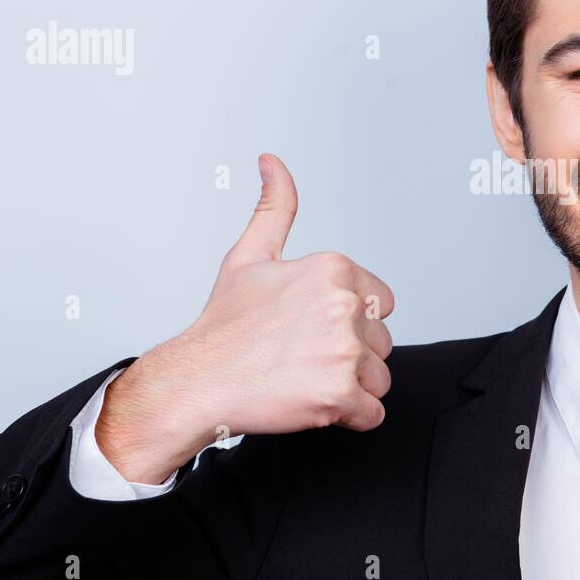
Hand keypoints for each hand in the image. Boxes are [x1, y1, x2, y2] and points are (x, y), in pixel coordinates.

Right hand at [96, 153, 394, 482]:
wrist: (196, 381)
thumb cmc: (224, 326)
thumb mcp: (250, 256)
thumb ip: (275, 208)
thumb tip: (272, 162)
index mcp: (334, 269)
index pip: (383, 305)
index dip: (351, 322)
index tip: (312, 329)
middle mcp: (345, 305)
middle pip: (382, 343)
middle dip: (350, 356)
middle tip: (302, 357)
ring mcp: (343, 351)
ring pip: (380, 379)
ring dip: (350, 388)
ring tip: (304, 379)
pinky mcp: (339, 395)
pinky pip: (372, 414)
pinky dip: (349, 417)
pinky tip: (312, 404)